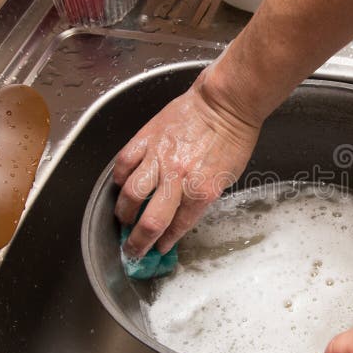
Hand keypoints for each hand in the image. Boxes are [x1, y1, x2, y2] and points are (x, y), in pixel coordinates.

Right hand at [113, 69, 260, 256]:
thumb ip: (201, 197)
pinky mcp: (147, 138)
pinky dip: (119, 178)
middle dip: (138, 242)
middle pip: (150, 221)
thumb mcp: (226, 178)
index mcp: (202, 191)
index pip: (177, 227)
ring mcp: (159, 157)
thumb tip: (182, 214)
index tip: (159, 249)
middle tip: (132, 248)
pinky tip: (121, 184)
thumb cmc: (234, 137)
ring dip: (123, 212)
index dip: (165, 243)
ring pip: (130, 194)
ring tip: (123, 218)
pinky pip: (124, 163)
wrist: (226, 103)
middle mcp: (178, 178)